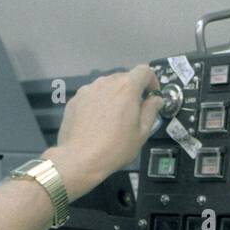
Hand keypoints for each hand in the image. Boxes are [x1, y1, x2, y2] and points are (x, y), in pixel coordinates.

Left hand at [44, 65, 161, 198]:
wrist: (79, 159)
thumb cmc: (114, 147)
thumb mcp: (141, 133)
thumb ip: (151, 111)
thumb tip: (155, 100)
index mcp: (127, 87)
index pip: (144, 71)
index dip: (152, 80)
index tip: (151, 95)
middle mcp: (106, 82)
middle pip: (124, 78)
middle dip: (132, 91)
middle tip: (133, 111)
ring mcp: (87, 90)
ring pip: (106, 87)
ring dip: (113, 96)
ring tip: (112, 119)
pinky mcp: (74, 100)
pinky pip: (91, 96)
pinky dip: (97, 104)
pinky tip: (95, 123)